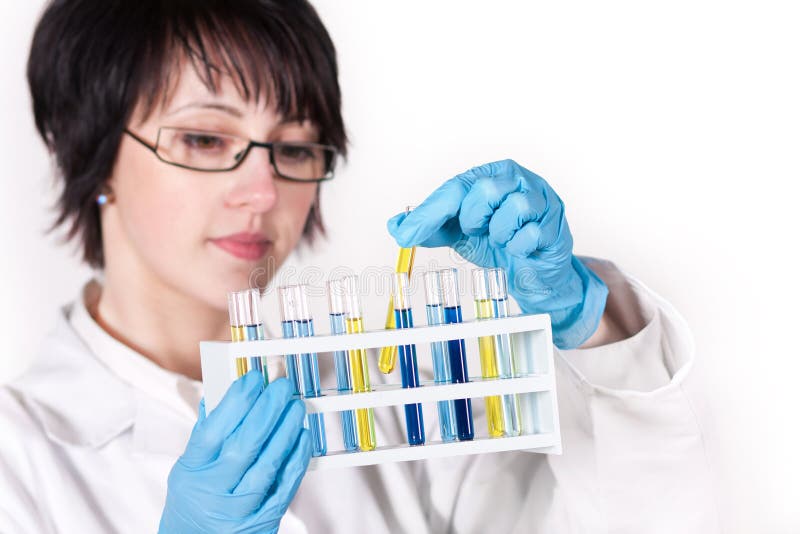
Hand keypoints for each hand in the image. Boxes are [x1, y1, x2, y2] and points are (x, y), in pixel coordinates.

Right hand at [159, 372, 310, 533]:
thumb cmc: (193, 502)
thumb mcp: (188, 469)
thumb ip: (206, 434)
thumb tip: (223, 394)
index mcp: (191, 472)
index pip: (212, 431)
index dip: (235, 402)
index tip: (252, 379)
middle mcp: (213, 492)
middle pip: (244, 444)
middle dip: (266, 410)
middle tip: (282, 387)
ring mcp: (239, 510)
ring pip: (267, 463)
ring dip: (285, 430)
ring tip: (295, 406)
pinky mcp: (262, 520)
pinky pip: (284, 485)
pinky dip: (296, 458)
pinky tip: (302, 436)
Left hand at [387, 159, 607, 348]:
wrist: (533, 274)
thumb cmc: (498, 244)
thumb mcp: (459, 234)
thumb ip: (431, 228)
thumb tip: (396, 226)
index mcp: (492, 174)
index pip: (456, 186)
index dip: (430, 212)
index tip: (406, 234)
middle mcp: (519, 178)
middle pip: (484, 190)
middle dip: (474, 220)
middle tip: (479, 232)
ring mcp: (542, 199)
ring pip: (512, 210)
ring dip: (499, 235)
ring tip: (503, 240)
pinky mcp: (555, 225)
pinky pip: (529, 235)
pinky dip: (518, 248)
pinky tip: (521, 249)